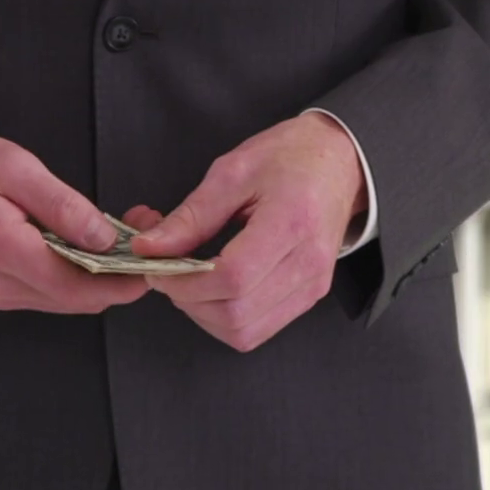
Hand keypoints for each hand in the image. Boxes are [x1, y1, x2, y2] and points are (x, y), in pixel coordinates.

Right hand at [0, 131, 150, 313]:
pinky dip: (79, 274)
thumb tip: (103, 236)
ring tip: (125, 233)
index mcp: (5, 252)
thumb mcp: (15, 168)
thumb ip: (62, 205)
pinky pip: (52, 292)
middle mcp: (2, 285)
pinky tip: (92, 244)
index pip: (80, 288)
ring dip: (103, 275)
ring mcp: (0, 292)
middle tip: (145, 233)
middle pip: (81, 300)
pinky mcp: (1, 289)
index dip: (124, 280)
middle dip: (122, 275)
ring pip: (69, 299)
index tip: (154, 258)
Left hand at [130, 112, 367, 351]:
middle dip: (189, 301)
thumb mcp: (233, 171)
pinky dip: (228, 320)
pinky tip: (216, 292)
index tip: (160, 268)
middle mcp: (309, 262)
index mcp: (291, 222)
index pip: (232, 277)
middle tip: (170, 275)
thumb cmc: (291, 157)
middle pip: (236, 312)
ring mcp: (313, 284)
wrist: (340, 162)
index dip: (185, 283)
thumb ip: (191, 215)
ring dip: (206, 316)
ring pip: (245, 332)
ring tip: (192, 284)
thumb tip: (150, 248)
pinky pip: (261, 329)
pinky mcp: (311, 296)